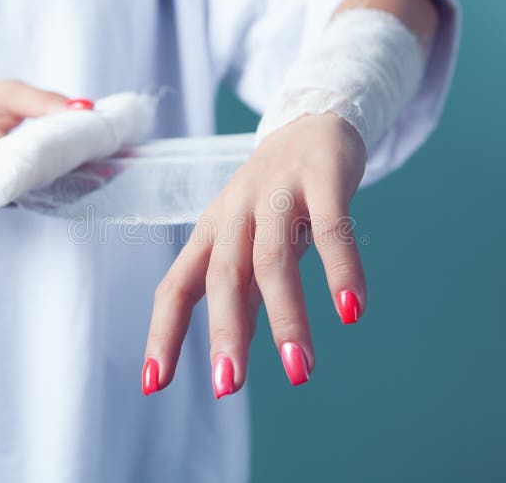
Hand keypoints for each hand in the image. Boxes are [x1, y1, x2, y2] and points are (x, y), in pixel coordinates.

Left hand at [142, 113, 367, 396]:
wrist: (310, 119)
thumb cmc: (273, 196)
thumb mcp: (249, 241)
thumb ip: (243, 291)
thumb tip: (237, 349)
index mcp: (211, 231)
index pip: (176, 286)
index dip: (163, 334)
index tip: (154, 384)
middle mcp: (236, 212)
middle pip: (223, 276)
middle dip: (225, 333)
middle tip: (228, 386)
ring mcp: (277, 192)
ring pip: (274, 259)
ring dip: (287, 317)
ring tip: (299, 370)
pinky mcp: (323, 177)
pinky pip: (332, 227)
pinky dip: (341, 269)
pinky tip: (351, 310)